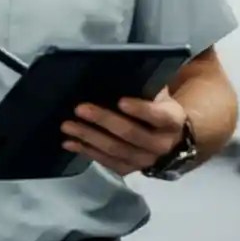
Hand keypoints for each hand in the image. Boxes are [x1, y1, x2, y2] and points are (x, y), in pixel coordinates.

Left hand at [61, 89, 186, 175]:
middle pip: (131, 134)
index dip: (140, 110)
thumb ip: (143, 87)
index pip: (158, 116)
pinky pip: (107, 162)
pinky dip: (87, 152)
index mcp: (172, 121)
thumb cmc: (157, 107)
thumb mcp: (158, 95)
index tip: (120, 101)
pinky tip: (69, 143)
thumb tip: (113, 71)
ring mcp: (146, 160)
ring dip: (89, 137)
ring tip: (68, 126)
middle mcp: (162, 144)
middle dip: (104, 121)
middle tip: (80, 109)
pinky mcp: (130, 169)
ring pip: (116, 150)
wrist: (170, 139)